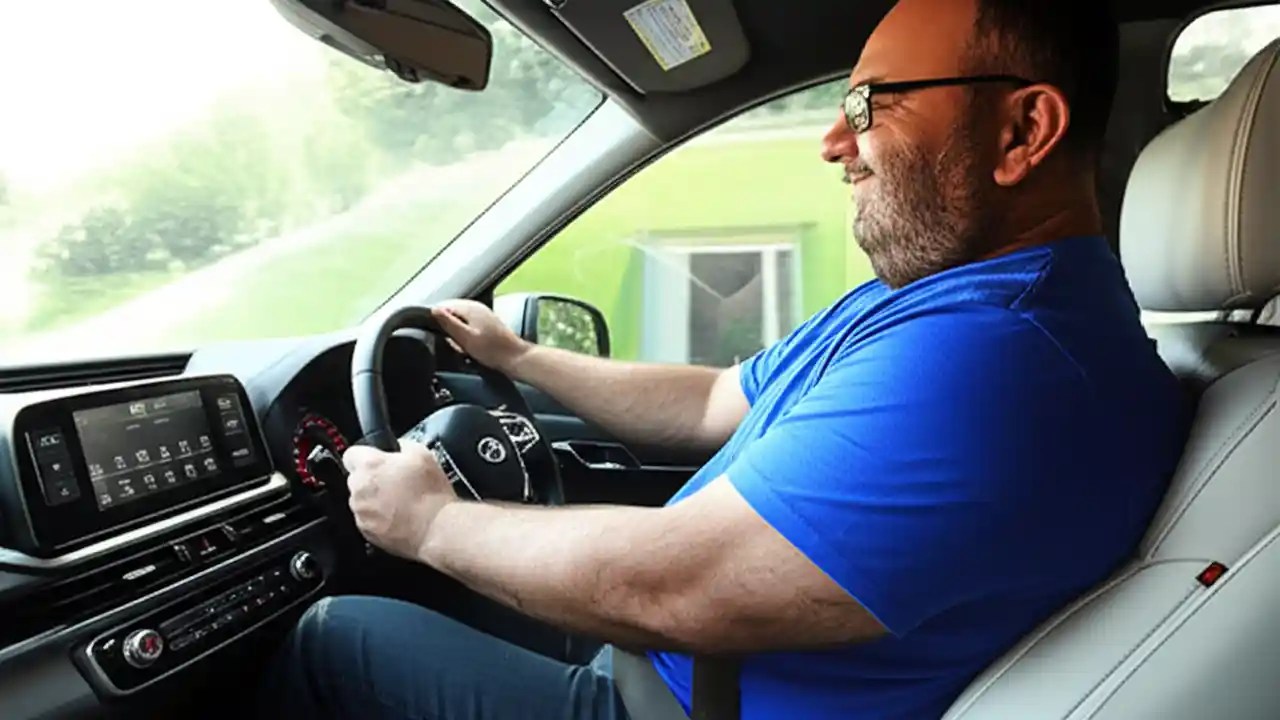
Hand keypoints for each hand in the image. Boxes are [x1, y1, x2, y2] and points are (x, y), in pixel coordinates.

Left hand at [343, 440, 454, 560]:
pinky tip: (397, 516)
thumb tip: (398, 446)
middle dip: (371, 479)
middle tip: (394, 482)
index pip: (350, 454)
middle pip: (356, 478)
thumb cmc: (430, 493)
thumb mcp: (423, 455)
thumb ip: (402, 445)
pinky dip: (378, 518)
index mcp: (369, 465)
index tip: (377, 461)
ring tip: (398, 502)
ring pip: (360, 500)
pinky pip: (366, 519)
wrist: (436, 528)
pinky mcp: (365, 531)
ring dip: (373, 499)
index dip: (365, 456)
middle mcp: (359, 488)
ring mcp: (361, 511)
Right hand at [432, 299, 530, 373]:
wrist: (514, 358)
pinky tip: (468, 347)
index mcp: (470, 307)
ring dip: (455, 333)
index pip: (442, 306)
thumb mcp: (465, 337)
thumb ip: (448, 323)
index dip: (436, 320)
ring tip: (461, 346)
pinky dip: (464, 336)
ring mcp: (481, 315)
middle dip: (446, 327)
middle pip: (450, 313)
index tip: (438, 334)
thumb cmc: (492, 350)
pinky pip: (467, 327)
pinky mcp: (485, 324)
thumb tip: (432, 310)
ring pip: (458, 321)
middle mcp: (476, 307)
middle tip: (451, 342)